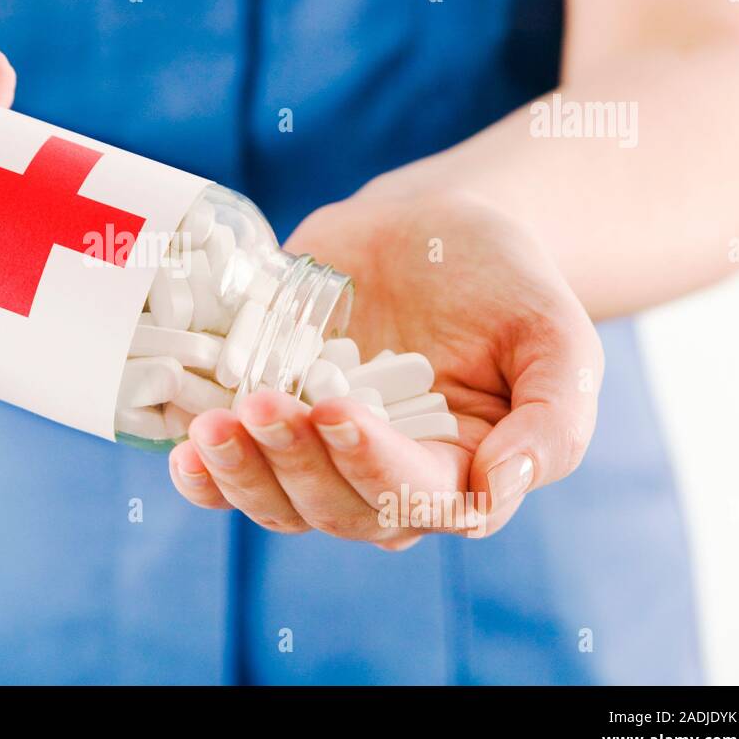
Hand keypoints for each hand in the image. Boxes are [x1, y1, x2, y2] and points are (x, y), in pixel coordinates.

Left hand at [168, 187, 602, 546]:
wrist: (428, 229)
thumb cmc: (502, 281)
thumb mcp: (555, 334)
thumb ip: (554, 418)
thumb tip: (499, 489)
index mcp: (462, 471)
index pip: (419, 500)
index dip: (374, 467)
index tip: (337, 411)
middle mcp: (385, 480)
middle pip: (338, 509)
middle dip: (297, 465)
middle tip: (266, 405)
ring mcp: (320, 459)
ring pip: (279, 504)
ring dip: (242, 475)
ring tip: (214, 426)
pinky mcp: (272, 429)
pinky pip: (230, 478)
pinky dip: (203, 476)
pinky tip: (183, 448)